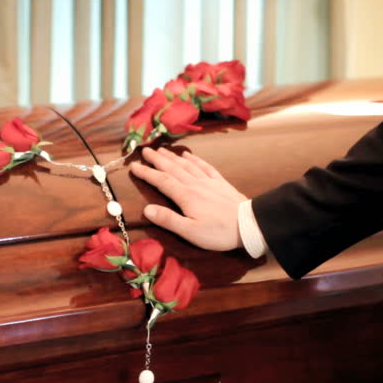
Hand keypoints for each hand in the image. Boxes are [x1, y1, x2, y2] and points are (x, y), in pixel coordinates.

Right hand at [130, 147, 245, 250]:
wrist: (249, 225)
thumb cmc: (218, 232)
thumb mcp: (190, 231)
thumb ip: (168, 219)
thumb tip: (146, 209)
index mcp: (185, 196)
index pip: (162, 181)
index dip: (147, 173)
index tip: (134, 166)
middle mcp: (195, 184)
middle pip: (172, 168)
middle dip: (157, 159)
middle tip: (145, 150)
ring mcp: (209, 181)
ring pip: (187, 164)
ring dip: (173, 156)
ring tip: (162, 150)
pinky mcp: (220, 183)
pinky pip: (205, 166)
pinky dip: (195, 159)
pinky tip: (189, 155)